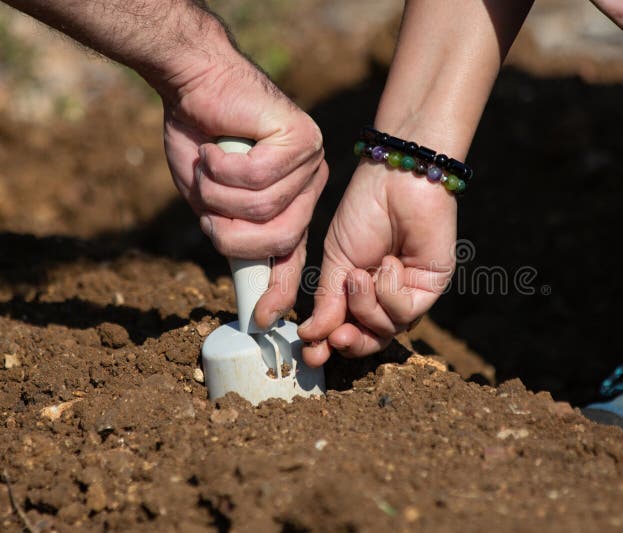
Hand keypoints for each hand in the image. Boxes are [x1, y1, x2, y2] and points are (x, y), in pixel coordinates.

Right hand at [160, 57, 327, 327]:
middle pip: (280, 237)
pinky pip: (257, 178)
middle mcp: (310, 186)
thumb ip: (236, 236)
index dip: (280, 289)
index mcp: (294, 204)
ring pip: (265, 209)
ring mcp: (311, 162)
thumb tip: (255, 290)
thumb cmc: (201, 141)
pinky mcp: (302, 138)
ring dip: (218, 193)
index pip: (296, 255)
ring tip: (209, 165)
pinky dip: (223, 167)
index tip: (263, 319)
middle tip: (206, 203)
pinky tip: (217, 147)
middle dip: (230, 230)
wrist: (195, 81)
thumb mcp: (214, 202)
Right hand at [297, 161, 456, 365]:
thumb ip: (328, 301)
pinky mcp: (432, 287)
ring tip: (360, 274)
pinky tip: (389, 263)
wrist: (395, 179)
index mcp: (360, 289)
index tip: (310, 354)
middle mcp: (386, 296)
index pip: (346, 328)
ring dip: (367, 305)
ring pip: (386, 328)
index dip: (329, 345)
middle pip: (370, 339)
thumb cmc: (364, 211)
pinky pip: (406, 312)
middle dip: (351, 343)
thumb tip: (311, 338)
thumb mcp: (336, 259)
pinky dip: (391, 291)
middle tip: (335, 338)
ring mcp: (410, 293)